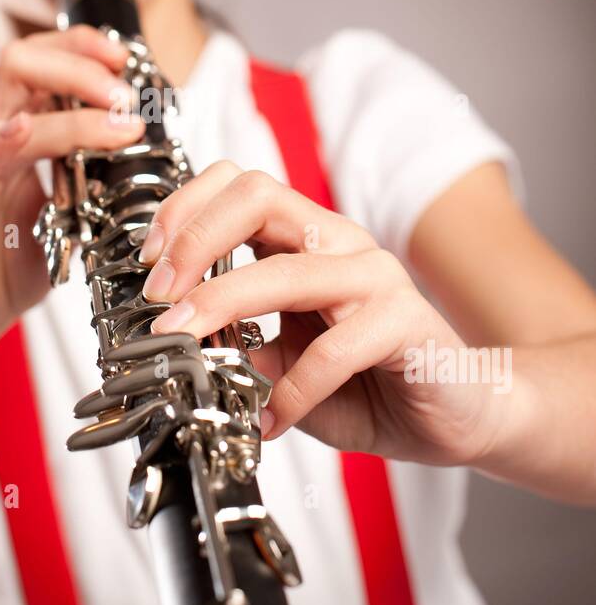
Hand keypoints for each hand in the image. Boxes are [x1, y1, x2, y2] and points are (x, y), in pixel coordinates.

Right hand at [0, 25, 145, 371]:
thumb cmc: (5, 267)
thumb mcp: (63, 210)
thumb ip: (88, 174)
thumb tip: (138, 150)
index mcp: (2, 130)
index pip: (36, 60)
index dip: (81, 48)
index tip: (126, 59)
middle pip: (20, 61)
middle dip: (82, 65)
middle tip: (127, 94)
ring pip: (8, 102)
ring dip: (72, 103)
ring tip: (118, 120)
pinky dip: (2, 140)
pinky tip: (27, 130)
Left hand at [138, 161, 508, 465]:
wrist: (457, 416)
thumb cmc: (365, 384)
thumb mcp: (279, 362)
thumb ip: (234, 342)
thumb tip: (169, 333)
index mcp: (306, 237)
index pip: (239, 184)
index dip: (184, 210)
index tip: (147, 262)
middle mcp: (339, 241)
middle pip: (258, 195)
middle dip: (193, 239)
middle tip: (158, 295)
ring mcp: (376, 276)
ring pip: (288, 268)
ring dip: (223, 304)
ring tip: (185, 343)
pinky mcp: (405, 322)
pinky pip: (335, 347)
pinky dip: (292, 388)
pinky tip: (271, 421)